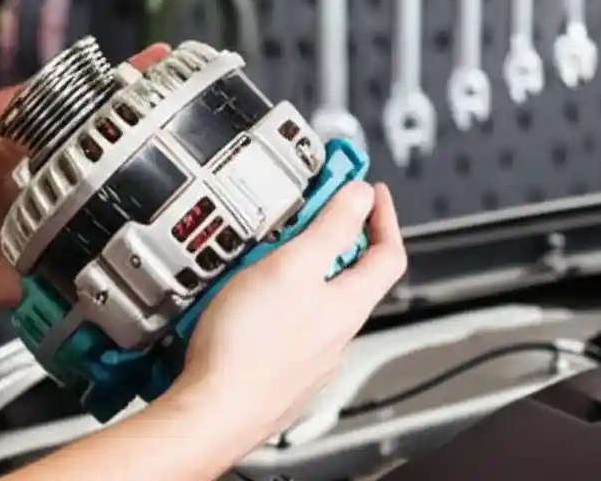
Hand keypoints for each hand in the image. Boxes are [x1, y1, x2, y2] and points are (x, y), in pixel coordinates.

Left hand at [0, 43, 171, 317]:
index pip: (80, 101)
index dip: (111, 81)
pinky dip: (137, 210)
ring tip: (185, 134)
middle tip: (184, 94)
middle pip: (110, 134)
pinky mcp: (80, 234)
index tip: (152, 61)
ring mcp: (75, 199)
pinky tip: (168, 194)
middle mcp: (63, 165)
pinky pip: (112, 220)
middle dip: (148, 113)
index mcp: (37, 139)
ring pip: (118, 173)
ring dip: (150, 156)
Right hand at [172, 182, 405, 443]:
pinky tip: (241, 297)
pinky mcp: (276, 368)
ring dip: (296, 269)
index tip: (368, 191)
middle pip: (348, 274)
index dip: (382, 216)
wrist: (212, 410)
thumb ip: (331, 229)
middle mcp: (335, 334)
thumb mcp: (293, 266)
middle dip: (327, 238)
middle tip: (303, 212)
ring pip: (313, 299)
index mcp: (348, 305)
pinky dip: (271, 300)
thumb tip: (359, 196)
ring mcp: (306, 355)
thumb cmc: (249, 348)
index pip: (388, 254)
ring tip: (261, 252)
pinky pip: (284, 323)